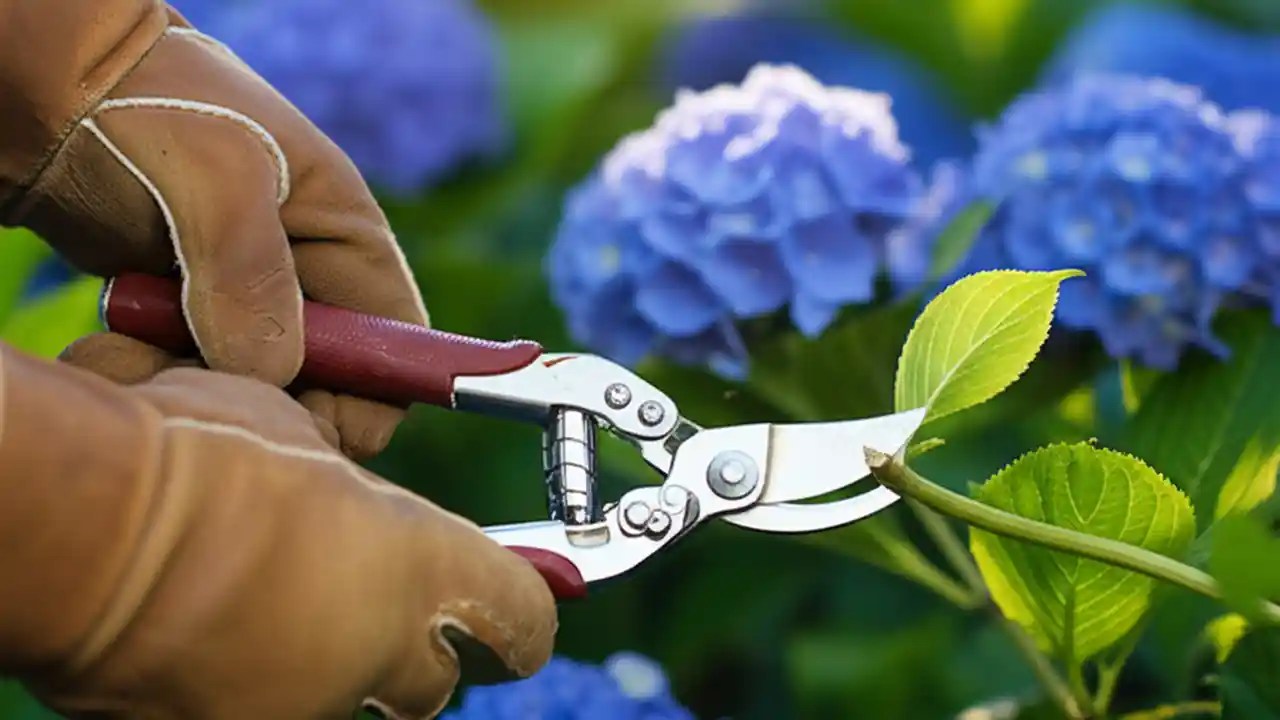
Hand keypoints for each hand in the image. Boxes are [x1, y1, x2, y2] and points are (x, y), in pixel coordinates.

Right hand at [0, 343, 555, 719]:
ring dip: (336, 665)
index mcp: (419, 568)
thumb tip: (354, 497)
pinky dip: (258, 679)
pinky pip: (271, 710)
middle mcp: (377, 653)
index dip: (527, 616)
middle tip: (385, 613)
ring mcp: (305, 705)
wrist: (86, 523)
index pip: (522, 619)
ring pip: (349, 700)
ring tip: (283, 609)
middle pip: (433, 682)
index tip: (528, 615)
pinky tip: (219, 632)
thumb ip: (354, 486)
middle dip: (420, 652)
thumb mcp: (304, 439)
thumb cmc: (196, 450)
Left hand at [3, 3, 426, 459]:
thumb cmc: (146, 107)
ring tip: (132, 349)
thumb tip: (271, 377)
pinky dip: (150, 375)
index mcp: (347, 240)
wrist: (44, 84)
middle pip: (321, 385)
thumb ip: (252, 277)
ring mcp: (240, 297)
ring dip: (191, 388)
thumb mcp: (215, 176)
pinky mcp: (180, 311)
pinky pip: (185, 375)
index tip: (294, 422)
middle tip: (193, 383)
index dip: (367, 398)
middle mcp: (304, 278)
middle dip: (263, 401)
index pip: (397, 349)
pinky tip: (113, 342)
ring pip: (245, 390)